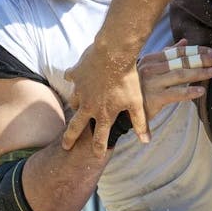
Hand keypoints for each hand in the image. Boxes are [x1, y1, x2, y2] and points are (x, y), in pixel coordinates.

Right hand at [63, 41, 146, 155]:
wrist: (114, 54)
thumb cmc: (128, 79)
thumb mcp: (136, 102)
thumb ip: (140, 122)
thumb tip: (146, 141)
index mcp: (104, 113)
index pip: (99, 137)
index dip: (98, 148)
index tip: (96, 156)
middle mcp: (88, 104)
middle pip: (75, 126)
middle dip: (70, 138)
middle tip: (65, 146)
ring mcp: (79, 89)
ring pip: (73, 101)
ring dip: (75, 105)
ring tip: (77, 106)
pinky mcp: (76, 74)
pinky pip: (71, 77)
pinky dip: (73, 77)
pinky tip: (74, 75)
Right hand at [137, 39, 211, 113]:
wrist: (122, 108)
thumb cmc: (138, 86)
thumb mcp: (150, 67)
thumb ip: (167, 55)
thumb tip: (184, 42)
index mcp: (152, 59)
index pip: (179, 52)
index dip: (197, 51)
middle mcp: (152, 68)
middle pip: (182, 61)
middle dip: (202, 59)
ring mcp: (152, 83)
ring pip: (180, 75)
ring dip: (199, 73)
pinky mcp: (153, 98)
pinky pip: (175, 94)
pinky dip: (189, 92)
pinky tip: (200, 91)